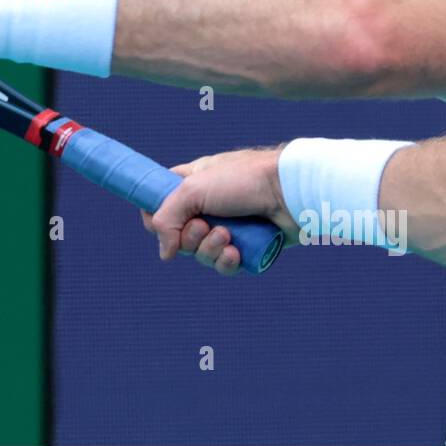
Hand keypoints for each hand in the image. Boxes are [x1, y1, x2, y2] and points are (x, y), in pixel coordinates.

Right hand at [140, 147, 296, 275]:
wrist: (290, 191)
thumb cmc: (242, 180)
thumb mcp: (192, 189)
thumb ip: (166, 219)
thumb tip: (165, 253)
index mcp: (191, 184)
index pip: (159, 206)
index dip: (155, 220)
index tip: (160, 224)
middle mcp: (207, 207)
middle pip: (178, 237)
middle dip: (189, 237)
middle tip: (204, 225)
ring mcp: (227, 227)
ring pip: (201, 254)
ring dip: (209, 249)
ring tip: (228, 236)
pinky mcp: (246, 247)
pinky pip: (224, 265)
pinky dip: (226, 262)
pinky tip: (237, 253)